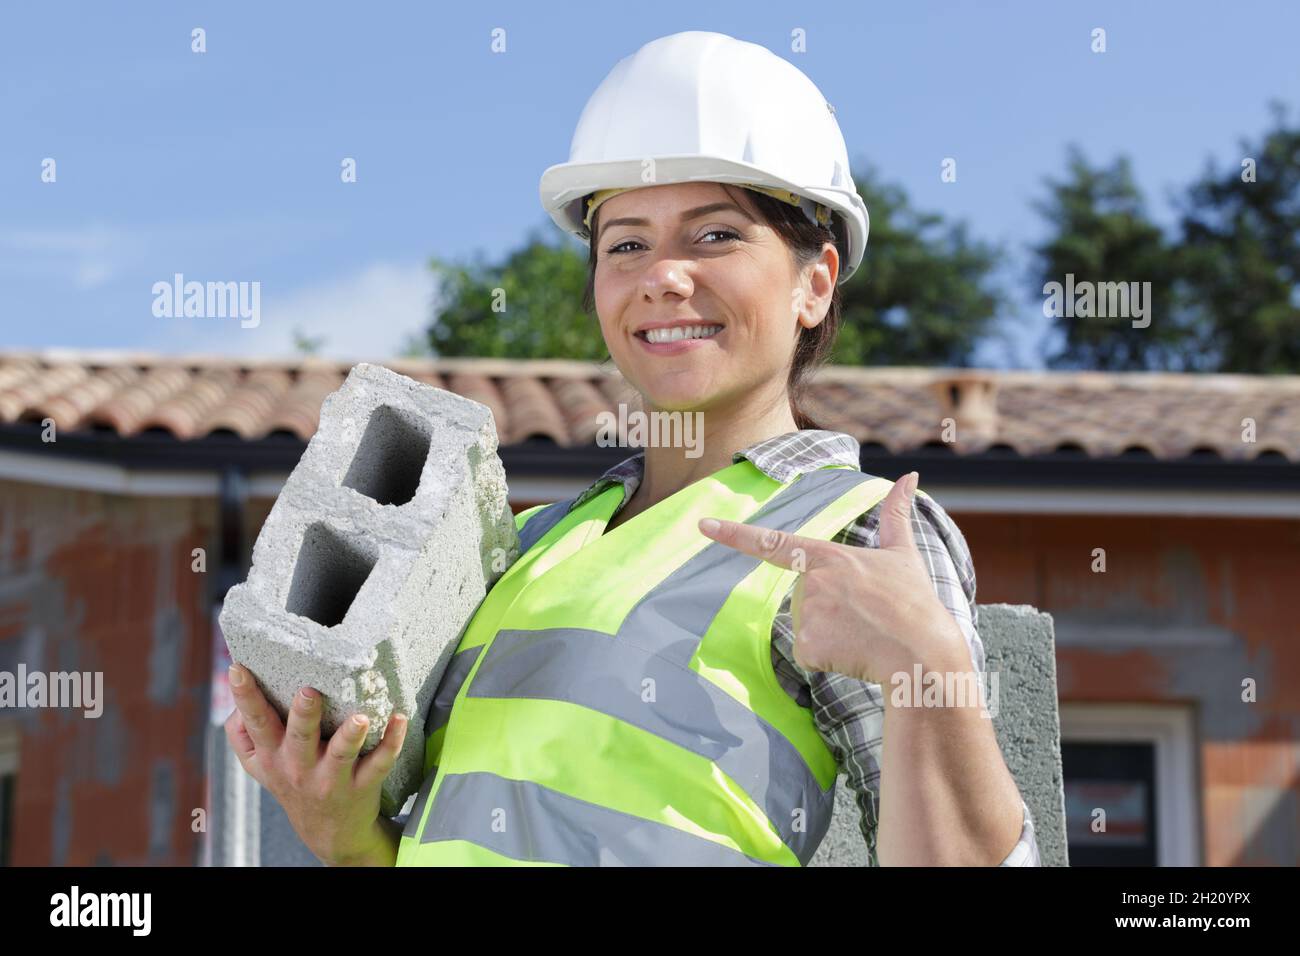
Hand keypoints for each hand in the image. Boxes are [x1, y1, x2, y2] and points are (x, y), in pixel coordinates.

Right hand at [223, 662, 406, 865]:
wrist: (328, 831)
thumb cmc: (293, 782)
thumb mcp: (259, 766)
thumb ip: (242, 735)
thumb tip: (237, 701)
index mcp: (273, 756)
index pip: (257, 723)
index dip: (245, 696)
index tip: (238, 669)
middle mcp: (300, 767)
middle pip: (299, 737)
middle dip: (303, 715)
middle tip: (308, 692)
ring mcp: (333, 778)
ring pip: (341, 753)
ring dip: (350, 735)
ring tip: (359, 718)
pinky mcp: (363, 784)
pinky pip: (380, 762)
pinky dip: (392, 742)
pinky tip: (399, 719)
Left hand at [697, 471, 965, 685]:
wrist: (924, 654)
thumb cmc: (915, 604)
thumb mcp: (903, 554)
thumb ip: (896, 514)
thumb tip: (910, 475)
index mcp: (828, 556)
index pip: (772, 541)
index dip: (734, 533)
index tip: (703, 524)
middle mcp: (811, 583)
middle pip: (804, 598)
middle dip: (831, 610)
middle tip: (866, 616)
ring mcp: (807, 615)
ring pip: (807, 628)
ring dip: (832, 635)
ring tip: (863, 634)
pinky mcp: (806, 648)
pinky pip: (808, 654)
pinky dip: (828, 658)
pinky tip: (854, 653)